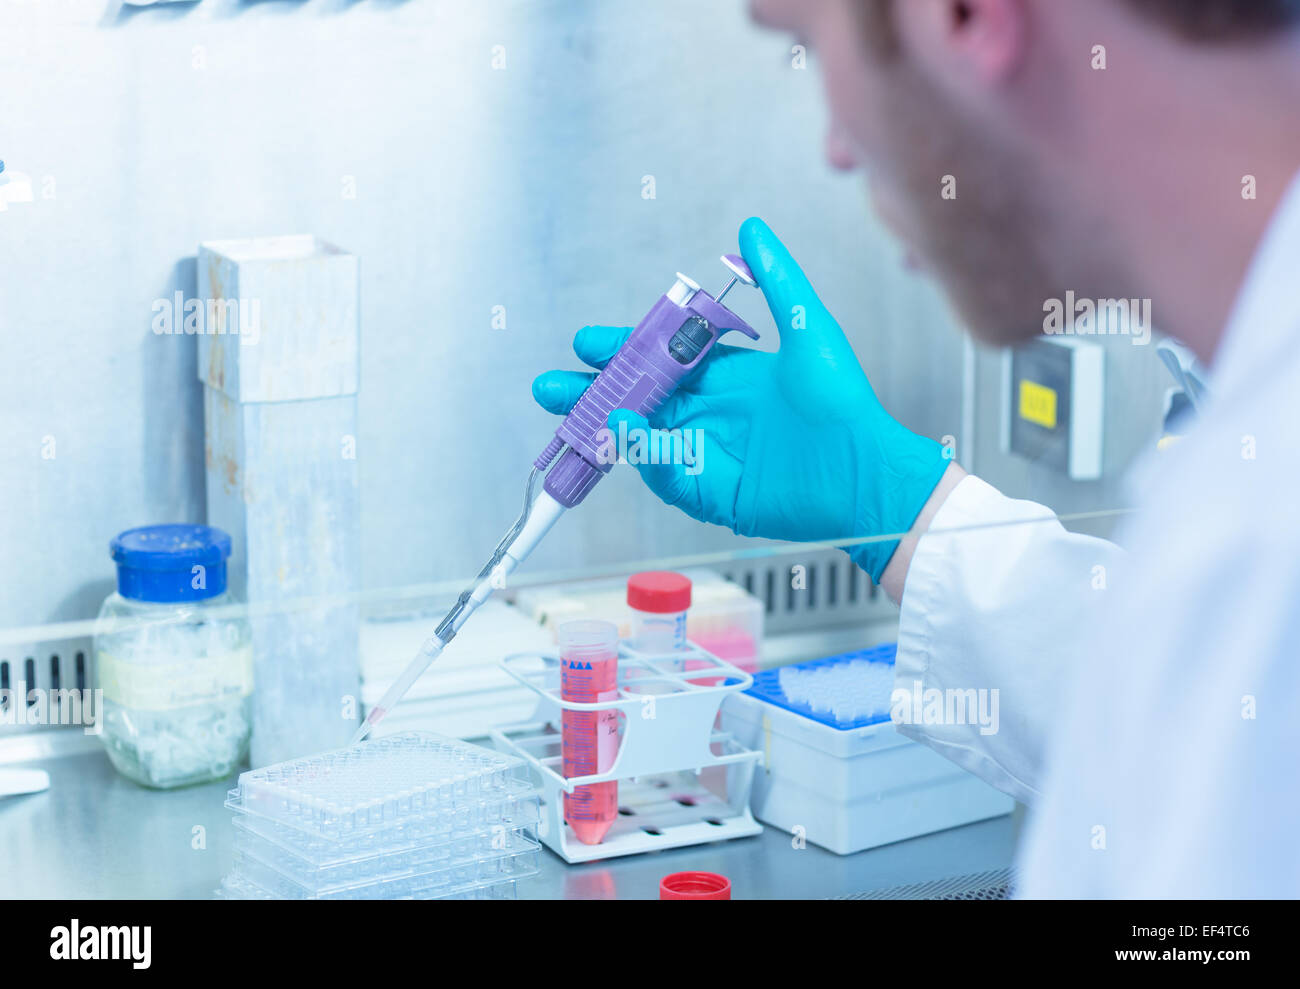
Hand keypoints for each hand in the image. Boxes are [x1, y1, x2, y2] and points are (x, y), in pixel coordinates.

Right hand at [531, 217, 949, 581]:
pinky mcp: (712, 492)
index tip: (587, 344)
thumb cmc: (843, 400)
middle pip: (637, 401)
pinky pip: (668, 476)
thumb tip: (751, 229)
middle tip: (550, 389)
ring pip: (642, 439)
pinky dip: (648, 460)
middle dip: (590, 395)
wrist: (865, 467)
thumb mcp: (806, 325)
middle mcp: (711, 414)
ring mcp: (708, 454)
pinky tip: (635, 440)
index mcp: (726, 377)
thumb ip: (775, 277)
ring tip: (580, 414)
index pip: (659, 360)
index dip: (621, 352)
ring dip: (607, 426)